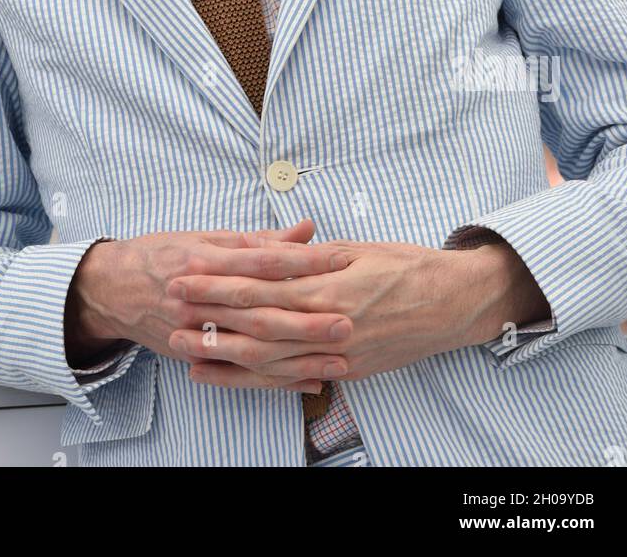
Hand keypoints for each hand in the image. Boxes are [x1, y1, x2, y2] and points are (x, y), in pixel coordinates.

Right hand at [71, 219, 352, 394]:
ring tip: (338, 358)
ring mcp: (196, 331)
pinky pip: (242, 372)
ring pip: (254, 348)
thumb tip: (306, 229)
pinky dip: (276, 378)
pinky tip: (309, 380)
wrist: (114, 288)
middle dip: (306, 319)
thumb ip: (259, 239)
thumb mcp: (206, 236)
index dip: (299, 264)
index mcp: (205, 259)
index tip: (336, 264)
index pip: (260, 262)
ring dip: (298, 356)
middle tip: (346, 321)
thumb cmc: (163, 254)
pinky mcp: (196, 355)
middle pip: (260, 310)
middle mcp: (201, 298)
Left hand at [167, 236, 516, 389]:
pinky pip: (292, 378)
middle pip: (257, 322)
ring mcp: (337, 354)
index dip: (220, 278)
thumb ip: (310, 256)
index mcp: (331, 286)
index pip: (262, 283)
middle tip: (171, 303)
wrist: (455, 303)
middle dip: (211, 313)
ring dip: (223, 351)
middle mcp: (329, 324)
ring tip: (184, 344)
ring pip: (270, 357)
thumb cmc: (408, 266)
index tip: (186, 270)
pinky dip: (255, 379)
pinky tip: (224, 376)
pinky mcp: (345, 371)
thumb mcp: (359, 248)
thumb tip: (268, 251)